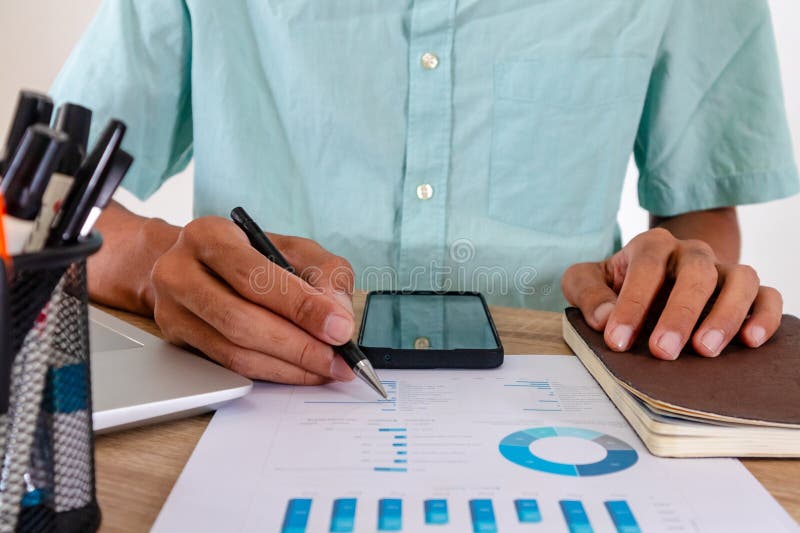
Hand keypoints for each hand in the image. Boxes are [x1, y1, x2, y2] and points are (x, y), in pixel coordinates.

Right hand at [149, 216, 357, 383]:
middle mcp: (180, 271)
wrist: (195, 263)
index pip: (255, 276)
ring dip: (288, 367)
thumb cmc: (251, 255)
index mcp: (210, 236)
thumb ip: (324, 274)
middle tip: (338, 361)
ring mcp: (172, 309)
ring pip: (233, 352)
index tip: (339, 329)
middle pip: (240, 320)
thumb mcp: (292, 249)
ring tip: (325, 370)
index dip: (300, 306)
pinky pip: (229, 367)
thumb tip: (337, 318)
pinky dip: (272, 372)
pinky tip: (300, 371)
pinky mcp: (176, 340)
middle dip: (298, 346)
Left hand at [561, 228, 781, 358]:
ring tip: (705, 350)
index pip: (646, 268)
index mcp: (651, 245)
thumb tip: (603, 317)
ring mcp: (722, 269)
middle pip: (696, 273)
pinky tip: (749, 340)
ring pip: (740, 280)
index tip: (618, 340)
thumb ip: (587, 292)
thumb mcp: (587, 280)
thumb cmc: (616, 282)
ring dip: (725, 315)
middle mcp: (691, 252)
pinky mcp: (746, 290)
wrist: (653, 275)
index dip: (632, 304)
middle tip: (663, 351)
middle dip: (680, 314)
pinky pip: (767, 295)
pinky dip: (764, 316)